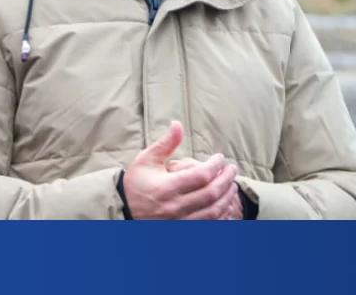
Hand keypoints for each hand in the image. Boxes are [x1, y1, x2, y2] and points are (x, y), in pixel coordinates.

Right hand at [122, 121, 238, 219]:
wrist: (124, 210)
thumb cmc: (136, 182)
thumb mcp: (147, 159)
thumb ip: (166, 143)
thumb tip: (178, 124)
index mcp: (166, 187)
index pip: (200, 176)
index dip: (215, 165)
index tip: (220, 157)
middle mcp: (174, 207)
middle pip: (211, 194)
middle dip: (226, 179)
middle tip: (232, 169)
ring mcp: (179, 222)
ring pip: (213, 211)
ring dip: (226, 197)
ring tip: (232, 185)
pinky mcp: (182, 231)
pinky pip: (208, 225)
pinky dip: (220, 215)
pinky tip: (224, 204)